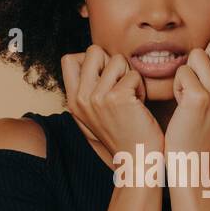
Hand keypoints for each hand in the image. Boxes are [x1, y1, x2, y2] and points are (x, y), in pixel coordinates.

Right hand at [60, 44, 163, 161]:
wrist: (137, 159)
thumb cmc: (122, 132)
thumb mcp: (94, 112)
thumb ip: (87, 87)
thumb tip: (91, 57)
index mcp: (73, 100)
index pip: (68, 59)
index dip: (90, 60)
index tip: (104, 77)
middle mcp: (81, 98)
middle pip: (93, 51)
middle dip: (112, 62)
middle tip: (120, 84)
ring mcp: (98, 98)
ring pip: (117, 59)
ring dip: (130, 75)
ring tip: (131, 97)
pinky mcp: (118, 98)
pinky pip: (134, 74)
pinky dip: (141, 87)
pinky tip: (139, 105)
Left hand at [164, 30, 209, 157]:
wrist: (193, 162)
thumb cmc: (203, 132)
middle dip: (201, 56)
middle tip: (196, 80)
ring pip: (196, 55)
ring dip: (187, 71)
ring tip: (187, 94)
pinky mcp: (198, 98)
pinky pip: (182, 71)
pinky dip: (177, 84)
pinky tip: (180, 102)